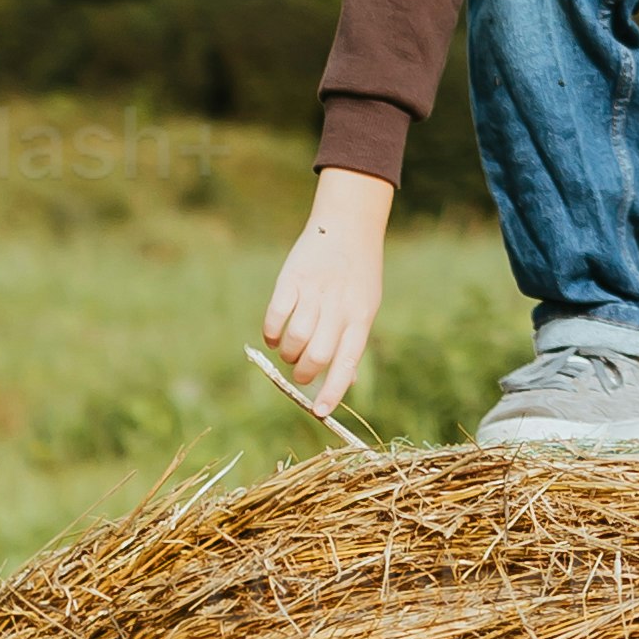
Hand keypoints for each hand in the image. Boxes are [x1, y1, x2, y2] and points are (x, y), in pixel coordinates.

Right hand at [261, 166, 393, 413]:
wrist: (346, 226)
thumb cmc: (357, 275)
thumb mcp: (365, 306)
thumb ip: (352, 341)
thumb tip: (344, 383)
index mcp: (361, 316)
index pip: (347, 362)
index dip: (333, 390)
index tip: (319, 412)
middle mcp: (339, 306)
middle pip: (318, 354)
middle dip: (305, 372)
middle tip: (300, 372)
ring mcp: (315, 291)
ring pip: (296, 338)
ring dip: (289, 353)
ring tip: (289, 351)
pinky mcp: (292, 279)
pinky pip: (276, 315)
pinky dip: (272, 332)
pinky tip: (274, 336)